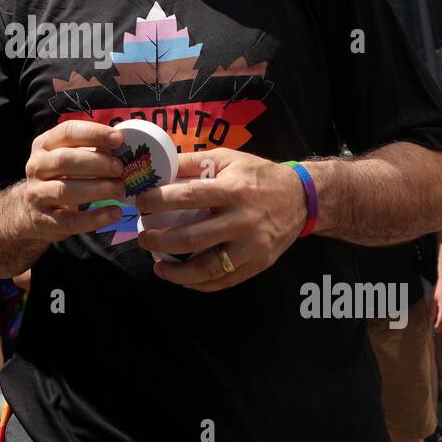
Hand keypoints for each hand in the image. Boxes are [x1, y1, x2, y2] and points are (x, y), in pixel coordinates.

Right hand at [15, 121, 127, 241]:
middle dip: (96, 163)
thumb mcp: (68, 157)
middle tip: (120, 168)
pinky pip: (71, 220)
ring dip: (96, 189)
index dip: (93, 133)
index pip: (67, 132)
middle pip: (63, 160)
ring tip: (119, 190)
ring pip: (64, 191)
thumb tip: (121, 146)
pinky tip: (115, 213)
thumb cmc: (59, 177)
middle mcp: (36, 167)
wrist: (31, 212)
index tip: (118, 139)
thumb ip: (91, 149)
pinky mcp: (45, 221)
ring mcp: (37, 195)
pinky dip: (95, 218)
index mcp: (44, 145)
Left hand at [133, 150, 305, 291]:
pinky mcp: (258, 264)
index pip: (189, 196)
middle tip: (142, 237)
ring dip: (176, 272)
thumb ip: (192, 162)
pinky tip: (181, 277)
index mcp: (233, 190)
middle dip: (159, 240)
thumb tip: (156, 167)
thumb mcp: (228, 158)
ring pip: (208, 268)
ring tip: (157, 266)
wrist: (301, 198)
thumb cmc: (258, 176)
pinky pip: (223, 281)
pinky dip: (198, 283)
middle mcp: (243, 220)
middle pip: (193, 238)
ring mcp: (252, 246)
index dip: (159, 201)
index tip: (141, 204)